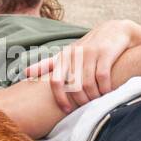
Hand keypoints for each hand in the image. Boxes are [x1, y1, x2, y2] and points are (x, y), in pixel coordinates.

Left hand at [22, 19, 140, 113]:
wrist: (116, 31)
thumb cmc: (89, 47)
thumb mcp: (67, 54)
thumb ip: (48, 65)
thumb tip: (25, 73)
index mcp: (64, 57)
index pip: (55, 82)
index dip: (60, 98)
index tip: (66, 110)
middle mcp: (74, 54)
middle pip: (73, 86)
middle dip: (80, 101)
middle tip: (88, 106)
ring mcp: (90, 52)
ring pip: (88, 84)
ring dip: (94, 97)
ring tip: (98, 100)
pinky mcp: (105, 53)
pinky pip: (102, 77)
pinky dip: (105, 89)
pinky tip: (107, 92)